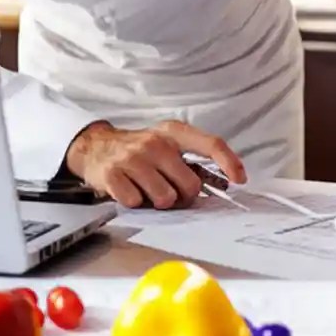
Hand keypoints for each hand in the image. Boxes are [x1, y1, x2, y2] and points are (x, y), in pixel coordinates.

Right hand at [65, 120, 246, 209]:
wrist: (95, 146)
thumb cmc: (140, 151)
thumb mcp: (166, 145)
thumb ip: (192, 160)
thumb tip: (226, 181)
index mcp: (173, 133)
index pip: (210, 143)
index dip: (229, 162)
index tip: (240, 179)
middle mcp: (155, 143)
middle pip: (189, 186)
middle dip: (183, 196)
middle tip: (169, 192)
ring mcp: (133, 158)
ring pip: (164, 199)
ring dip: (157, 202)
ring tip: (147, 190)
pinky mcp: (113, 174)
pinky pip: (136, 203)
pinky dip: (135, 203)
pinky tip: (129, 190)